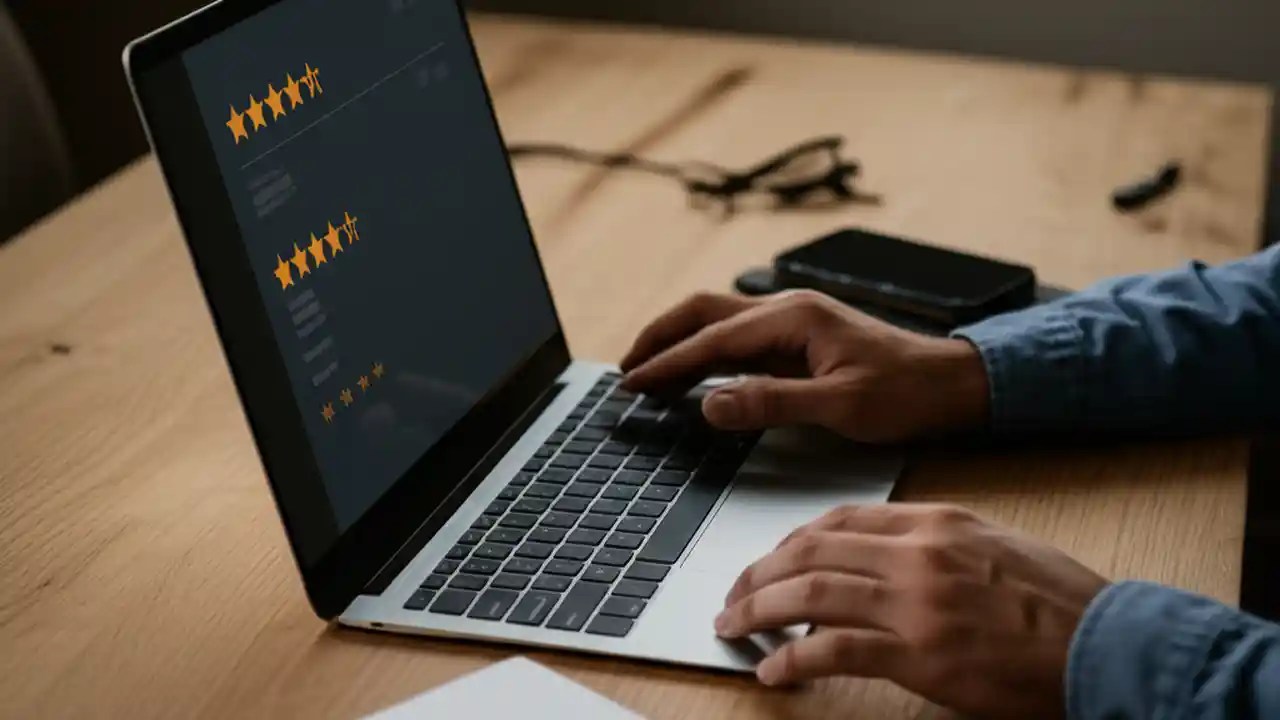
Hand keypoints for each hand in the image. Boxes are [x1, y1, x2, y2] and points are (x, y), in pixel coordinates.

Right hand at [620, 291, 989, 442]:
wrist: (954, 383)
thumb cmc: (907, 394)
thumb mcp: (840, 406)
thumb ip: (772, 402)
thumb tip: (710, 403)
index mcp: (793, 319)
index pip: (711, 340)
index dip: (667, 363)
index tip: (633, 384)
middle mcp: (787, 310)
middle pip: (703, 313)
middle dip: (660, 338)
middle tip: (626, 371)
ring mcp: (793, 321)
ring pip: (717, 323)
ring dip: (679, 343)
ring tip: (647, 372)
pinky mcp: (800, 338)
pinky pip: (738, 339)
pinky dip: (705, 352)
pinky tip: (695, 375)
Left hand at [715, 504, 1107, 718]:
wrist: (1106, 642)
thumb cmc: (1058, 600)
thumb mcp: (993, 545)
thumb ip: (932, 543)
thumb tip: (879, 554)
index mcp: (934, 523)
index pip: (840, 519)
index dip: (792, 540)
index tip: (769, 558)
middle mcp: (916, 554)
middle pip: (812, 550)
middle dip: (759, 570)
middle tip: (731, 592)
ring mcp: (914, 602)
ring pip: (810, 591)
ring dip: (758, 607)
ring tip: (732, 624)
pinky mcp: (918, 654)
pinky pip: (834, 648)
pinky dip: (793, 656)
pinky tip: (772, 668)